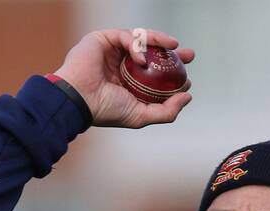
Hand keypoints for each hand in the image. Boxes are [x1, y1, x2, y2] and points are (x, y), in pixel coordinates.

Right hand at [53, 27, 194, 128]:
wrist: (80, 100)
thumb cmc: (107, 110)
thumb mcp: (142, 116)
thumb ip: (167, 111)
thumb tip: (188, 96)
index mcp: (130, 83)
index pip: (156, 74)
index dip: (173, 74)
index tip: (187, 78)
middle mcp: (123, 65)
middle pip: (152, 53)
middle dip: (172, 52)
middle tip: (189, 54)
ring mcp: (114, 51)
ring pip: (142, 40)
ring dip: (160, 41)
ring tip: (174, 46)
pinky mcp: (104, 39)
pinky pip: (127, 36)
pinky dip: (137, 45)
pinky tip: (141, 58)